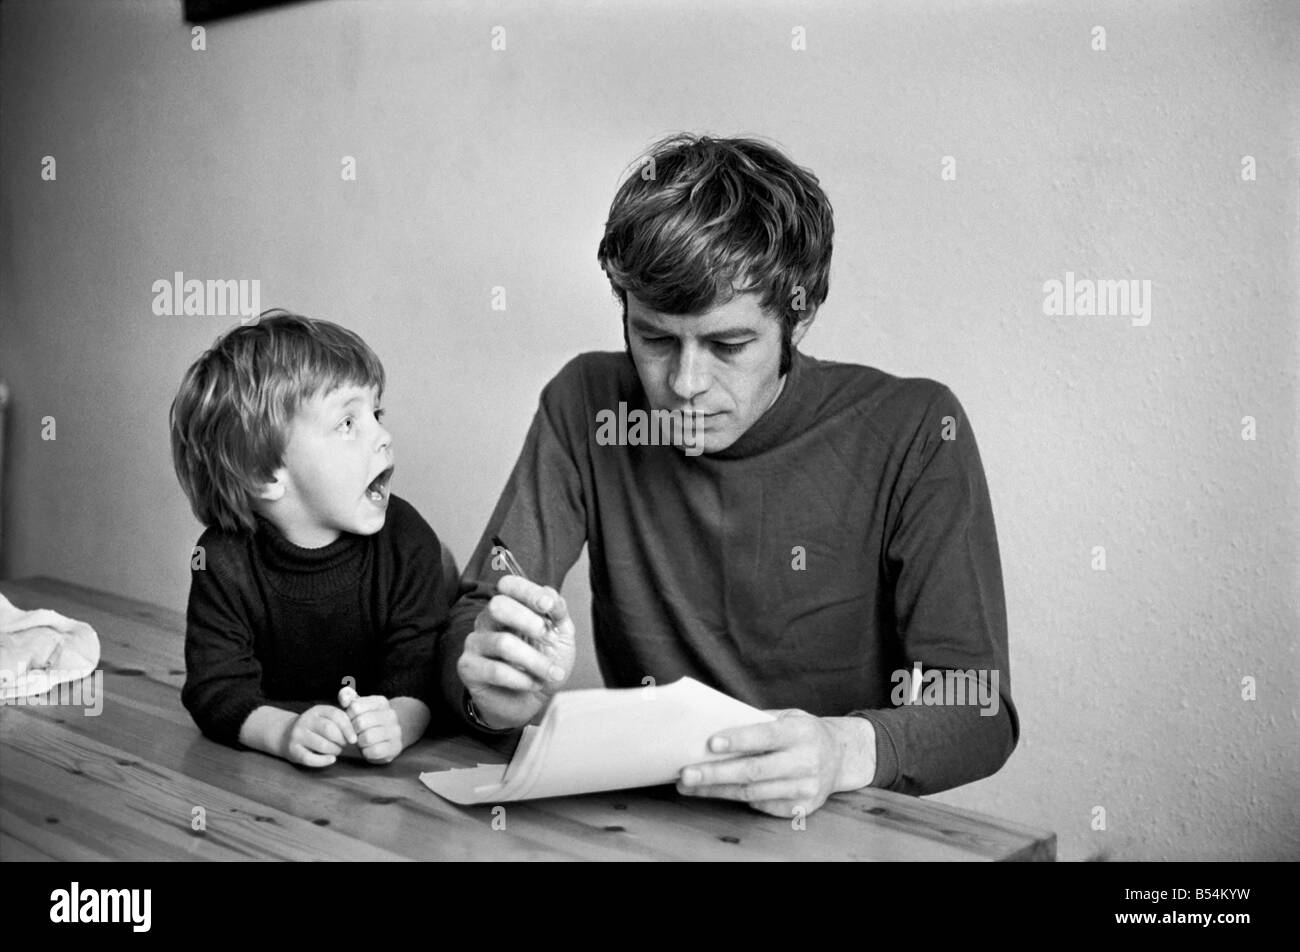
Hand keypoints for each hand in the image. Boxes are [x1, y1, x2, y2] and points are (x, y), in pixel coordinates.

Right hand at [284, 704, 356, 767]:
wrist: (285, 734)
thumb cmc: (315, 728)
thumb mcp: (325, 717)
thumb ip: (341, 719)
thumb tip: (359, 729)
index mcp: (317, 710)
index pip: (336, 715)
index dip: (348, 728)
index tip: (354, 739)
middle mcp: (305, 721)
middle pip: (329, 730)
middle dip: (341, 740)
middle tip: (345, 745)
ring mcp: (297, 735)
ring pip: (321, 745)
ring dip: (334, 751)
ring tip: (337, 751)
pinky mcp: (292, 750)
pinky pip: (310, 758)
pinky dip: (323, 761)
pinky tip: (331, 759)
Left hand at [337, 687, 401, 763]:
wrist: (391, 735)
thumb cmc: (368, 721)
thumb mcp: (360, 707)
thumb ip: (348, 698)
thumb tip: (343, 699)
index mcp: (381, 702)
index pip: (355, 707)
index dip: (348, 717)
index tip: (351, 721)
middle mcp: (391, 715)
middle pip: (360, 723)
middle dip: (353, 731)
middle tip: (355, 734)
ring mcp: (395, 731)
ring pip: (367, 738)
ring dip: (360, 743)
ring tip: (362, 741)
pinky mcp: (395, 747)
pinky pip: (374, 751)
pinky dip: (367, 752)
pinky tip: (369, 749)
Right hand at [457, 575, 575, 729]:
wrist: (528, 701)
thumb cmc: (542, 663)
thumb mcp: (560, 636)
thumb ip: (558, 613)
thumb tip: (551, 597)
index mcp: (510, 606)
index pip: (509, 585)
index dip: (528, 592)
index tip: (548, 606)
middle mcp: (488, 620)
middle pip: (497, 606)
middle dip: (528, 621)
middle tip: (547, 638)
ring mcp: (475, 643)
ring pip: (502, 643)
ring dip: (534, 660)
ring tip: (550, 673)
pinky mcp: (468, 667)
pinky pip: (495, 670)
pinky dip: (521, 679)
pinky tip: (533, 683)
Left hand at [676, 710, 870, 818]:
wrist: (841, 757)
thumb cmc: (802, 732)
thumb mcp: (788, 717)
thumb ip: (758, 722)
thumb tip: (713, 729)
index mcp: (801, 732)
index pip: (766, 736)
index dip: (739, 740)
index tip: (710, 743)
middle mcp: (806, 762)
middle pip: (754, 771)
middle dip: (715, 773)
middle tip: (686, 774)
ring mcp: (806, 788)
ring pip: (753, 793)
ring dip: (716, 790)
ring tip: (689, 785)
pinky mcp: (801, 808)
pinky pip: (761, 805)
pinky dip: (736, 798)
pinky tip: (714, 791)